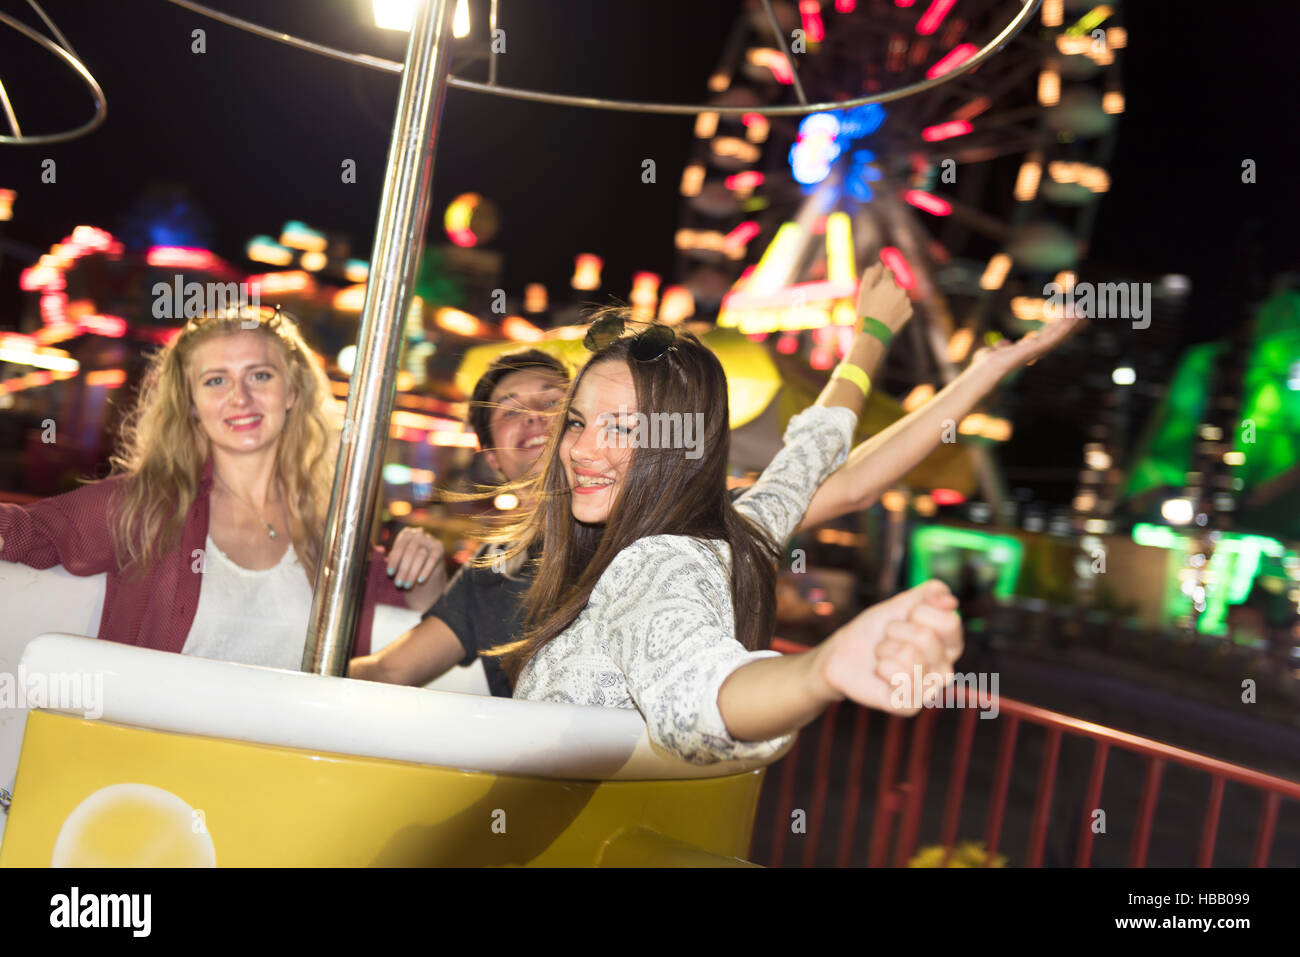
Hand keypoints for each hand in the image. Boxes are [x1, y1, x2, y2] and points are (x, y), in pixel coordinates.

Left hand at [387, 526, 443, 589]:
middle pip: (410, 552)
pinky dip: (426, 571)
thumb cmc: (408, 562)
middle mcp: (418, 534)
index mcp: (406, 534)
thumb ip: (392, 558)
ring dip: (413, 573)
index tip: (389, 574)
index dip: (394, 561)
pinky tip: (420, 581)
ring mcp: (430, 540)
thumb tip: (382, 553)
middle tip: (398, 584)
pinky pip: (432, 559)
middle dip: (403, 570)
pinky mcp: (439, 548)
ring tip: (407, 585)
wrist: (428, 566)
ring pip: (421, 556)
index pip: (399, 547)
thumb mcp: (399, 559)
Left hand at [811, 580, 962, 714]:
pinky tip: (880, 672)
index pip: (950, 620)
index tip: (905, 617)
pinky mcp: (910, 706)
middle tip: (888, 638)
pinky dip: (882, 668)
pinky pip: (902, 681)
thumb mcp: (900, 604)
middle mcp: (945, 669)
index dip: (919, 612)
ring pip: (910, 655)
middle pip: (927, 637)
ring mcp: (928, 690)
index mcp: (949, 645)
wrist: (842, 653)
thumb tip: (951, 600)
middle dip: (897, 630)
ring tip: (882, 654)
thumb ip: (928, 595)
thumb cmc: (874, 630)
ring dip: (885, 648)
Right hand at [855, 261, 913, 334]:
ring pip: (900, 297)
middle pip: (895, 285)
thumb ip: (871, 274)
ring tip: (883, 312)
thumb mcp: (864, 291)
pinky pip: (905, 307)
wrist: (873, 334)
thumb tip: (879, 264)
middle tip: (878, 303)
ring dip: (894, 300)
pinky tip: (890, 317)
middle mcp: (900, 291)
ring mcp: (906, 302)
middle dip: (889, 291)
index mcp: (888, 283)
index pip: (888, 272)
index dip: (882, 277)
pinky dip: (899, 310)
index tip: (878, 286)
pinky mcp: (910, 312)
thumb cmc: (865, 311)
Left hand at [973, 310, 1085, 374]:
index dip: (1058, 326)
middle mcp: (1035, 350)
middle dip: (1069, 324)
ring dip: (1070, 323)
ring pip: (1058, 334)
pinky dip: (1065, 327)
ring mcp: (1037, 350)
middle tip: (1083, 312)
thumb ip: (1001, 346)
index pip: (1047, 335)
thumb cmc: (985, 364)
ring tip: (1082, 311)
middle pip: (1057, 334)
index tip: (1068, 316)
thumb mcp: (994, 351)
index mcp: (1027, 349)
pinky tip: (1073, 317)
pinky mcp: (1038, 349)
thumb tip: (1004, 343)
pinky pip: (1055, 336)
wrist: (985, 370)